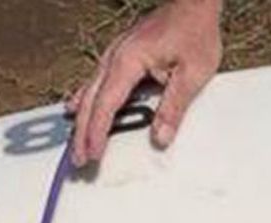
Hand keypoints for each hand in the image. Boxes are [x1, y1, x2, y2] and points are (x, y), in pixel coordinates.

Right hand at [68, 0, 222, 165]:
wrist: (194, 4)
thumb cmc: (195, 33)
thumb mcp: (192, 74)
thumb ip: (173, 108)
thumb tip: (160, 137)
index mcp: (128, 62)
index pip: (106, 105)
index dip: (97, 132)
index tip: (93, 154)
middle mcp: (115, 57)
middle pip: (90, 101)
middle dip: (82, 133)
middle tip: (79, 159)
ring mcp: (115, 54)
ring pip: (89, 92)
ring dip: (82, 120)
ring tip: (77, 143)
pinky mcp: (120, 55)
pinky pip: (96, 81)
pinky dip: (85, 99)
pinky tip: (75, 107)